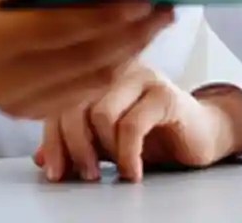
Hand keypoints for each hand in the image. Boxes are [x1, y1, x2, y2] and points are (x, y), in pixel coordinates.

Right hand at [0, 0, 176, 119]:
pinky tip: (131, 43)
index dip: (104, 15)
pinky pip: (85, 92)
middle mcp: (1, 78)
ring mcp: (17, 103)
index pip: (57, 28)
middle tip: (165, 8)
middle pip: (84, 58)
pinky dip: (114, 67)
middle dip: (132, 33)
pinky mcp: (31, 114)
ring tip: (156, 23)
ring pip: (91, 80)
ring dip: (131, 52)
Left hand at [33, 62, 241, 182]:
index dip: (51, 139)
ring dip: (104, 151)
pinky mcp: (164, 94)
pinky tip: (132, 171)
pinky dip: (128, 155)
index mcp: (94, 71)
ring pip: (100, 114)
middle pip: (74, 105)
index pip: (57, 101)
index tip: (54, 171)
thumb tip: (41, 158)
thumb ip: (74, 141)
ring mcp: (140, 77)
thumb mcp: (104, 140)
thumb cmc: (151, 132)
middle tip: (85, 175)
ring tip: (114, 170)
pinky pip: (132, 126)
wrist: (200, 134)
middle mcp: (114, 67)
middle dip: (75, 147)